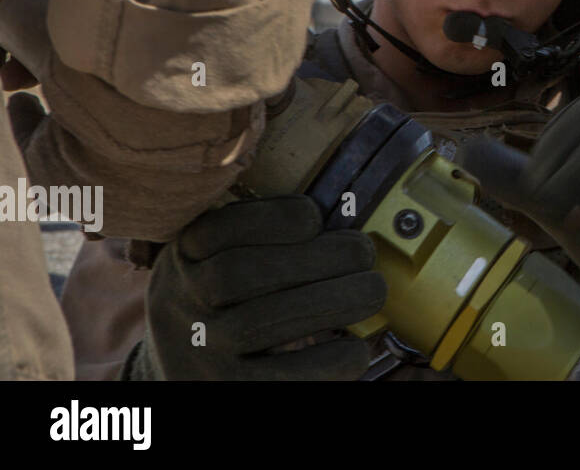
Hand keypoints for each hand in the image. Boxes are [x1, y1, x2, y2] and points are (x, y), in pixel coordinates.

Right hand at [131, 195, 385, 379]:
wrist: (189, 366)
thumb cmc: (228, 298)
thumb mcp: (222, 255)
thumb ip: (266, 235)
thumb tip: (347, 221)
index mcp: (187, 256)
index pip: (218, 228)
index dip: (274, 217)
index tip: (315, 216)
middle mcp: (181, 303)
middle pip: (241, 274)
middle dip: (317, 257)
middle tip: (363, 252)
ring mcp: (200, 351)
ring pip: (261, 322)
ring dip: (332, 301)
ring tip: (372, 290)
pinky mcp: (228, 389)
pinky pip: (284, 378)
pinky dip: (329, 360)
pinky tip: (355, 346)